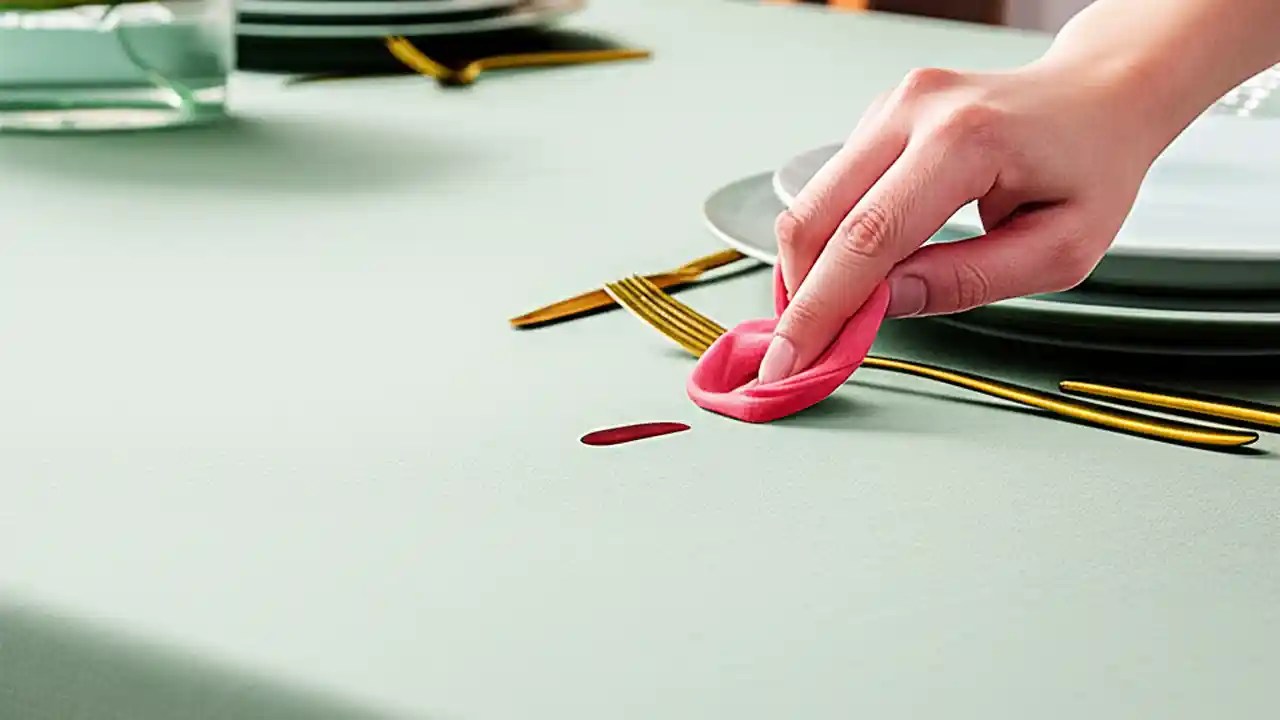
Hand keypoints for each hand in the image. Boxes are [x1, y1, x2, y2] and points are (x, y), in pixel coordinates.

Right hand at [758, 60, 1165, 384]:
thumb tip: (881, 306)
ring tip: (829, 320)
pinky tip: (851, 274)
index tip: (790, 362)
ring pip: (811, 203)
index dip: (820, 307)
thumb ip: (968, 280)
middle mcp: (914, 110)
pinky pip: (831, 189)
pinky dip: (827, 240)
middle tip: (799, 355)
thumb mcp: (1060, 249)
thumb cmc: (1091, 171)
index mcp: (966, 141)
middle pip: (817, 217)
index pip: (867, 237)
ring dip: (808, 271)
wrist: (1098, 94)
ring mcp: (890, 106)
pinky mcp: (878, 115)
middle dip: (800, 296)